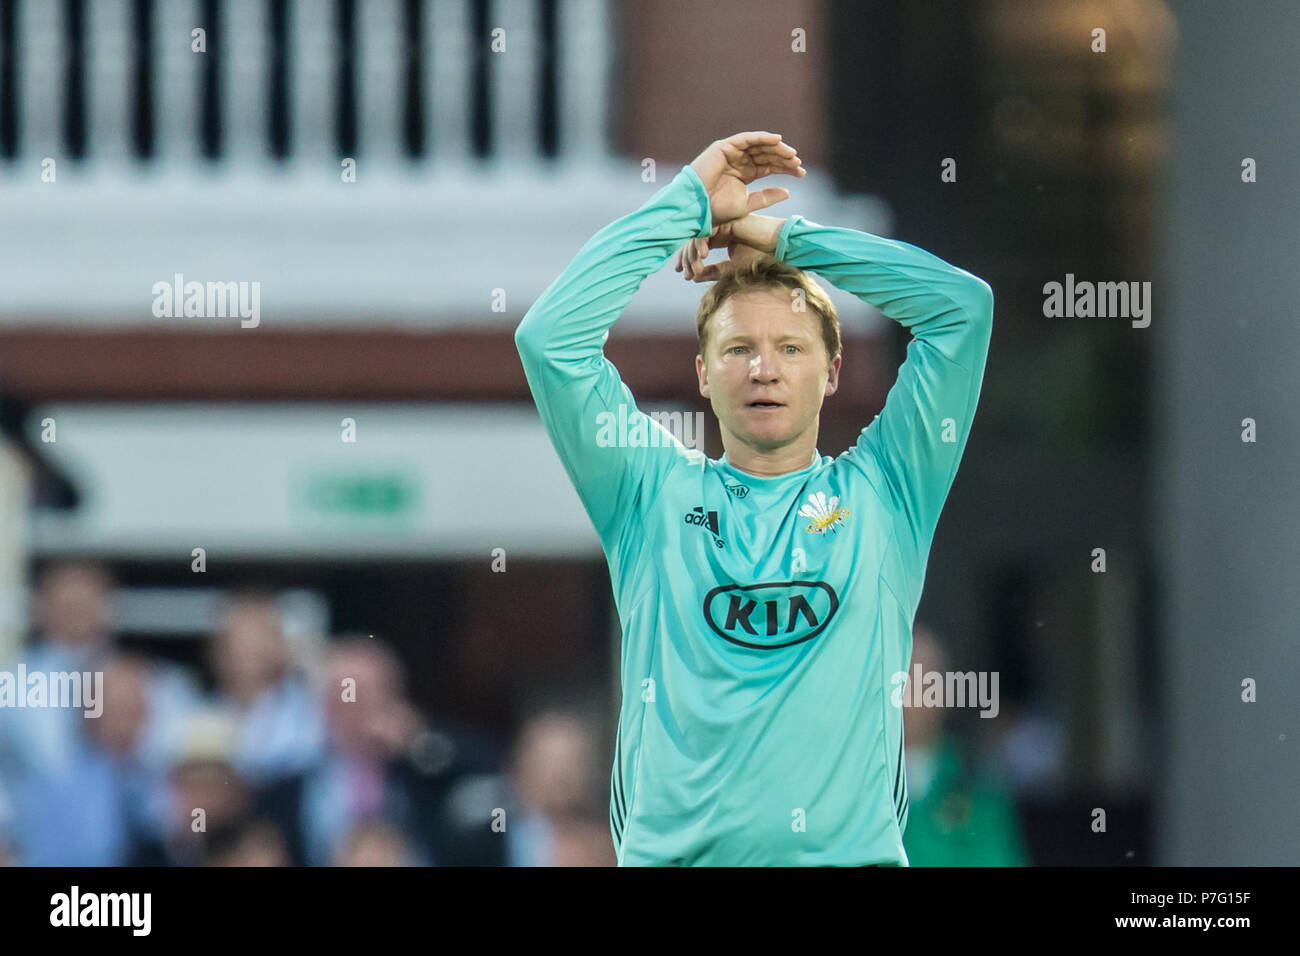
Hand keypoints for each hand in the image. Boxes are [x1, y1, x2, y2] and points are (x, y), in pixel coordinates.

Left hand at [674, 214, 786, 281]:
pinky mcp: (728, 219)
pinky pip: (708, 229)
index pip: (699, 245)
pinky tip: (702, 257)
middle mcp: (721, 227)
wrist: (779, 251)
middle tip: (685, 274)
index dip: (688, 259)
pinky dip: (702, 243)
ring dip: (693, 253)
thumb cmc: (761, 260)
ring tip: (695, 270)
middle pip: (695, 238)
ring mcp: (724, 222)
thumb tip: (692, 277)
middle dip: (687, 258)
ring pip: (699, 234)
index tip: (683, 274)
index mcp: (723, 236)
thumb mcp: (731, 270)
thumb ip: (712, 272)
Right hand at [689, 131, 804, 224]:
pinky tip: (778, 140)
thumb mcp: (747, 205)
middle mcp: (740, 161)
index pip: (770, 166)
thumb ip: (766, 197)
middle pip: (768, 155)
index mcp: (745, 174)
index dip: (786, 168)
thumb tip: (788, 191)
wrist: (696, 206)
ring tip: (791, 153)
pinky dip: (762, 137)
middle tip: (799, 163)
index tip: (802, 173)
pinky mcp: (725, 147)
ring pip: (760, 146)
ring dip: (776, 148)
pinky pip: (747, 139)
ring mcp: (733, 153)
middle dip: (784, 158)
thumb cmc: (717, 210)